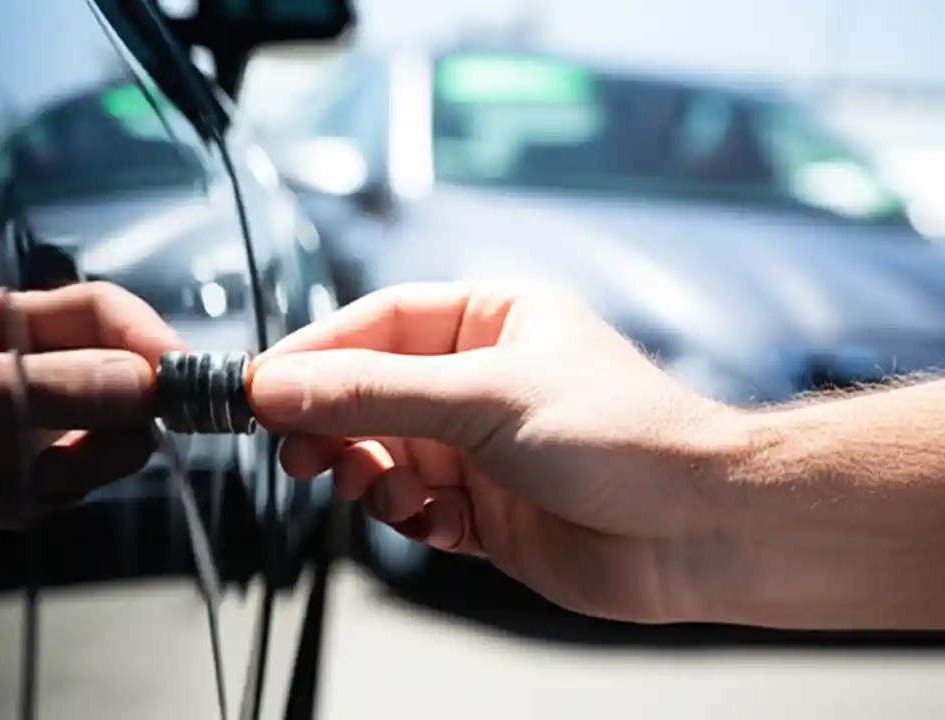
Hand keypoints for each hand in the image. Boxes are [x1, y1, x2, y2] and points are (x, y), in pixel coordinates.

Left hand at [0, 282, 182, 557]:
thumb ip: (49, 389)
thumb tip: (148, 385)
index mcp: (12, 325)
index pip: (107, 316)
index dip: (150, 340)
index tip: (182, 383)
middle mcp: (30, 374)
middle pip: (122, 384)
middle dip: (122, 419)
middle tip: (92, 452)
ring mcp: (22, 430)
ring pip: (104, 443)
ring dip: (85, 468)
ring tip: (31, 484)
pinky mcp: (10, 485)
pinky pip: (68, 491)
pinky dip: (49, 502)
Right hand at [249, 282, 749, 623]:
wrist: (697, 532)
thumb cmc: (621, 437)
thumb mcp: (483, 397)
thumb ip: (373, 393)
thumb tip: (279, 385)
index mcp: (490, 322)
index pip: (376, 324)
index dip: (315, 355)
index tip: (262, 387)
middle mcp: (480, 380)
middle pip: (370, 392)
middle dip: (334, 425)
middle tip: (299, 451)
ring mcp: (481, 446)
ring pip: (385, 454)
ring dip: (371, 474)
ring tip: (384, 488)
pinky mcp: (485, 508)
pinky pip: (414, 506)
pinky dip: (410, 516)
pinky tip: (437, 520)